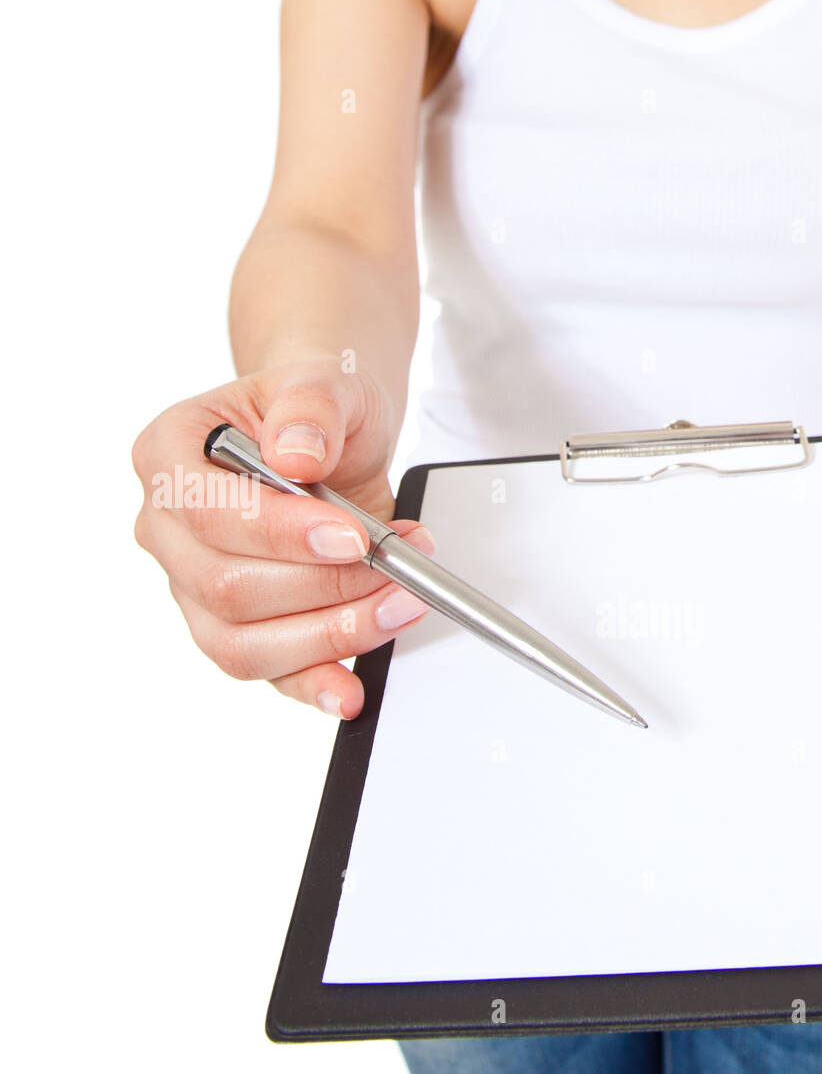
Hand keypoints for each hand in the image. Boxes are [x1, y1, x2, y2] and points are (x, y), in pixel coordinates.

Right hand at [133, 358, 432, 718]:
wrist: (331, 443)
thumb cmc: (315, 413)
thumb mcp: (325, 383)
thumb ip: (310, 405)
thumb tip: (296, 454)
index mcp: (169, 457)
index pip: (207, 512)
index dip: (281, 533)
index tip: (353, 536)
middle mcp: (169, 531)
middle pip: (227, 587)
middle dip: (326, 586)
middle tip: (399, 567)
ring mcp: (195, 588)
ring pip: (244, 643)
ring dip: (333, 632)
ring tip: (401, 602)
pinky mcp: (237, 630)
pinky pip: (266, 673)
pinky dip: (312, 684)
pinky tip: (350, 690)